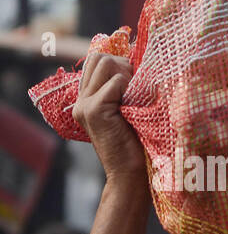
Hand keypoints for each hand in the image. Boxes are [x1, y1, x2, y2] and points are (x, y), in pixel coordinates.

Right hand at [71, 53, 145, 180]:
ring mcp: (84, 105)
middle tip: (138, 87)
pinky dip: (130, 88)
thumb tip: (141, 67)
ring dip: (126, 74)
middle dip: (123, 64)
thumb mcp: (129, 113)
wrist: (130, 175)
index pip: (96, 61)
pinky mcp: (93, 111)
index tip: (137, 79)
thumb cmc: (137, 146)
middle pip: (99, 57)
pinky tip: (136, 106)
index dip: (120, 63)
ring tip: (136, 96)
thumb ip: (126, 93)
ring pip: (105, 64)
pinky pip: (115, 83)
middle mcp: (81, 100)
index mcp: (87, 99)